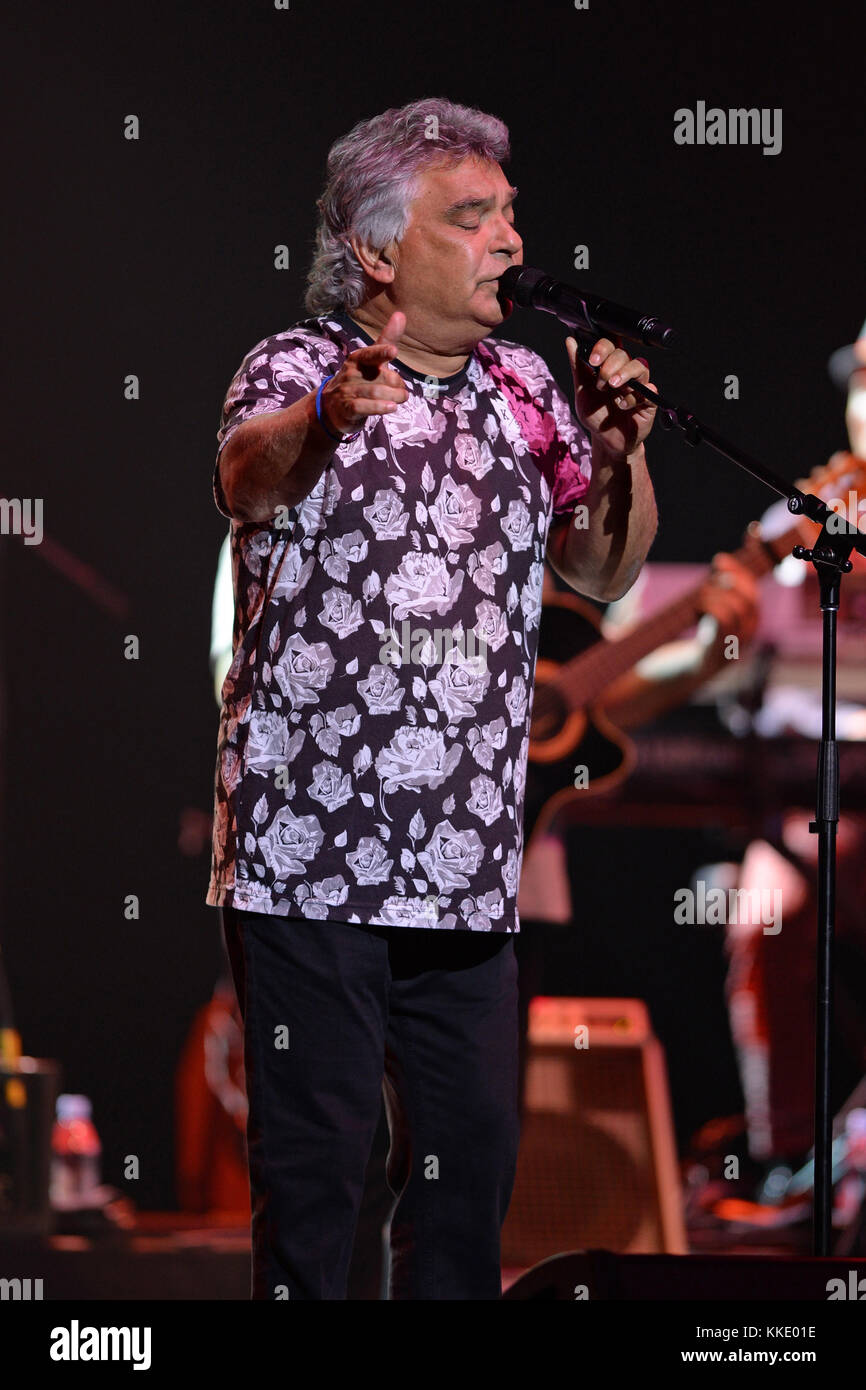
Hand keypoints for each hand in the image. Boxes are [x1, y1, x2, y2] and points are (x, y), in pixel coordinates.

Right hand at [320, 310, 408, 435]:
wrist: (333, 407)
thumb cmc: (359, 380)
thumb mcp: (372, 360)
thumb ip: (387, 340)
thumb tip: (400, 314)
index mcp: (358, 358)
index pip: (371, 353)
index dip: (382, 352)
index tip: (394, 351)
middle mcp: (351, 373)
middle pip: (382, 377)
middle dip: (397, 384)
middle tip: (403, 391)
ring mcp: (348, 391)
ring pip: (376, 392)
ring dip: (394, 397)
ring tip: (401, 399)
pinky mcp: (347, 408)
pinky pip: (365, 407)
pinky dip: (380, 408)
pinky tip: (392, 408)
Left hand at [566, 335, 657, 457]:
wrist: (606, 441)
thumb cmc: (596, 416)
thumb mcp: (582, 392)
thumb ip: (578, 368)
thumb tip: (570, 342)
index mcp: (609, 367)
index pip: (611, 345)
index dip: (603, 348)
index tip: (593, 360)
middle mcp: (625, 373)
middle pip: (624, 354)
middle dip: (610, 365)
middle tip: (601, 382)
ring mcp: (638, 386)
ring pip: (640, 367)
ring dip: (625, 374)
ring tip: (613, 387)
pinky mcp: (649, 401)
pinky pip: (649, 390)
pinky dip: (635, 397)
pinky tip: (623, 405)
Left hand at [695, 553, 759, 671]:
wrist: (694, 669)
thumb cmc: (706, 635)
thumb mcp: (717, 611)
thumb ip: (722, 589)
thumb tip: (721, 561)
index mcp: (751, 619)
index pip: (753, 591)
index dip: (738, 572)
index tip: (719, 559)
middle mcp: (749, 631)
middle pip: (750, 599)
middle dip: (730, 581)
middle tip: (711, 577)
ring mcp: (736, 642)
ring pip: (736, 607)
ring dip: (715, 594)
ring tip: (701, 596)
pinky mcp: (720, 648)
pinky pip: (723, 620)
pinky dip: (709, 606)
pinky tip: (696, 609)